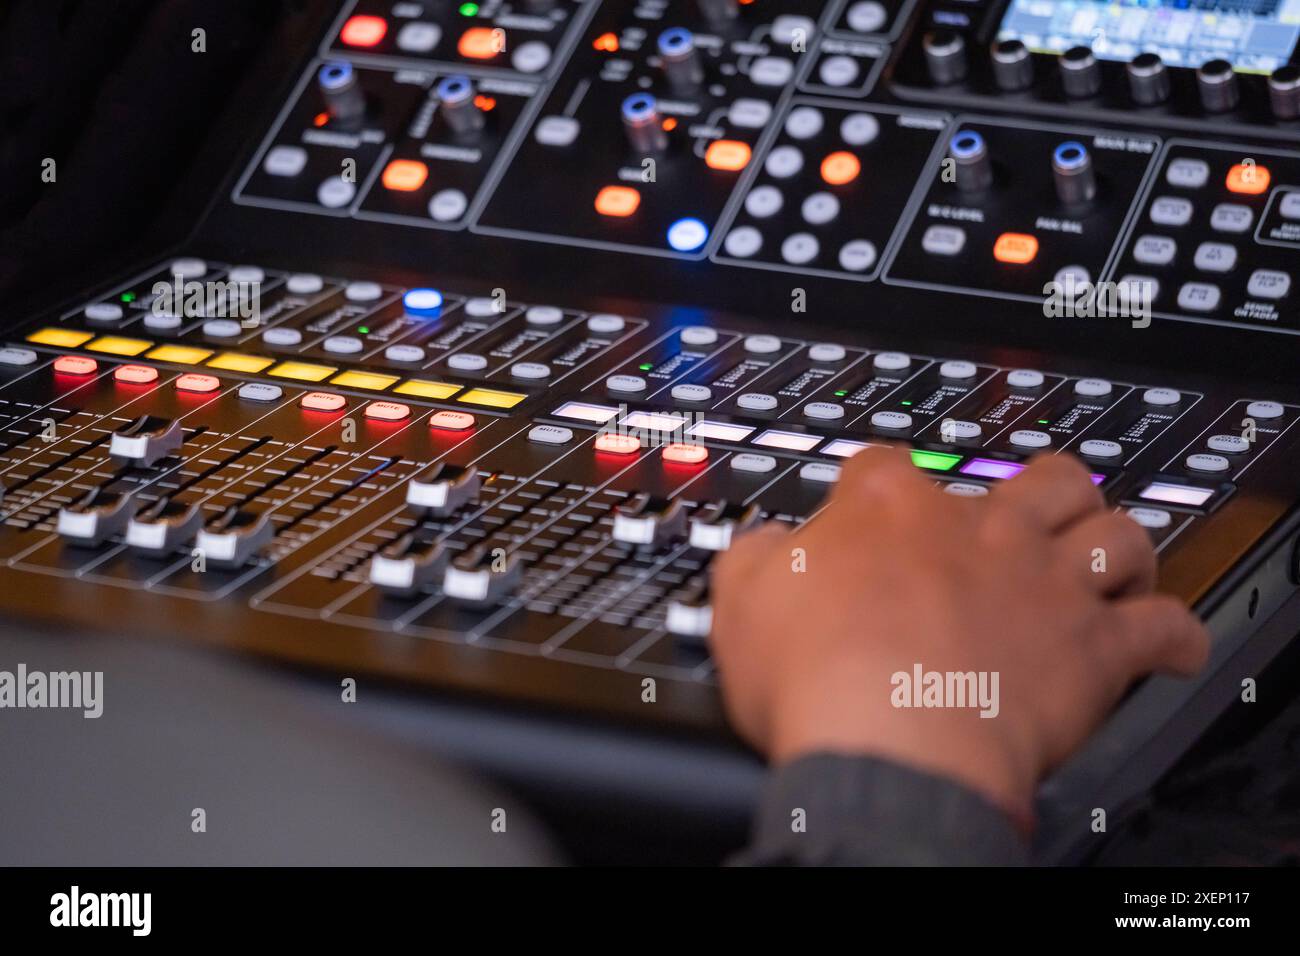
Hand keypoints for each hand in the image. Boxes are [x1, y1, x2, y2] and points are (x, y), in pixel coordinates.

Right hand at [709, 445, 1209, 817]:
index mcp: (892, 509)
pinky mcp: (1092, 648)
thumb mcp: (743, 601)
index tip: (877, 510)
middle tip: (1034, 515)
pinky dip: (1174, 635)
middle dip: (1044, 491)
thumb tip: (763, 547)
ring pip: (1117, 531)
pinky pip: (1164, 628)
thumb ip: (756, 557)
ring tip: (1111, 563)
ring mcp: (1044, 582)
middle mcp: (981, 529)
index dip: (881, 485)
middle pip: (1040, 476)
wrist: (891, 744)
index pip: (890, 465)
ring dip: (1119, 546)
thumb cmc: (819, 677)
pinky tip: (1168, 644)